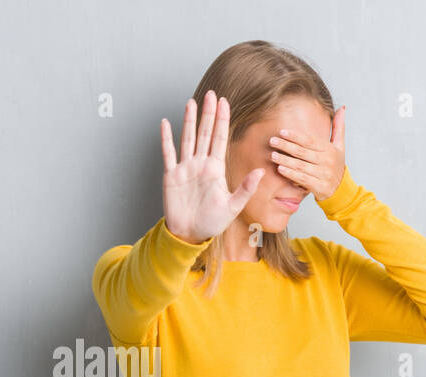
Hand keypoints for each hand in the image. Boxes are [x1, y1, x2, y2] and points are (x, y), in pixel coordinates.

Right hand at [160, 90, 264, 244]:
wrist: (190, 234)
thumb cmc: (212, 222)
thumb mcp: (233, 207)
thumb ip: (245, 189)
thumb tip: (260, 172)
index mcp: (215, 169)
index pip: (220, 139)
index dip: (222, 120)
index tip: (225, 102)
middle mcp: (200, 164)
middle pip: (205, 133)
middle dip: (208, 113)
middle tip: (212, 94)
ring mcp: (185, 168)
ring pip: (187, 138)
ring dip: (189, 121)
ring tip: (192, 102)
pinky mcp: (171, 176)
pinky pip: (168, 153)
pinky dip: (166, 138)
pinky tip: (166, 123)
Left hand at [267, 104, 345, 201]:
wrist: (341, 190)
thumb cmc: (337, 165)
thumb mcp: (340, 146)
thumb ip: (338, 127)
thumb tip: (342, 107)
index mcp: (330, 150)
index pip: (310, 141)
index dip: (295, 136)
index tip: (282, 131)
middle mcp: (327, 161)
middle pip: (303, 152)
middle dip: (286, 146)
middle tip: (272, 141)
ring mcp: (323, 174)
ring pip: (300, 165)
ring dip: (285, 160)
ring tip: (272, 155)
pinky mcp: (318, 186)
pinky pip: (302, 179)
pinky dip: (290, 174)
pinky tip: (280, 169)